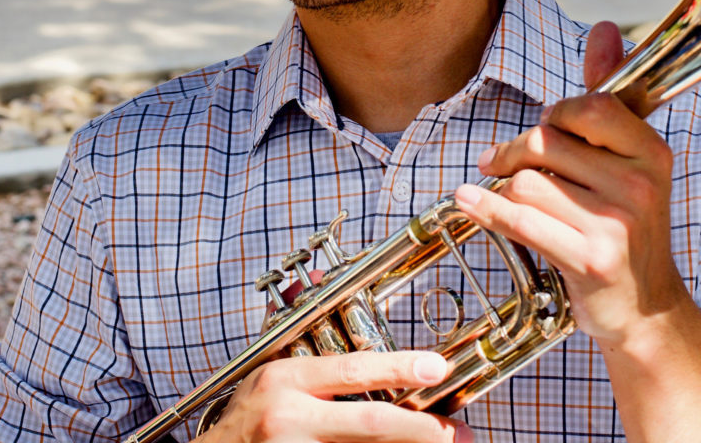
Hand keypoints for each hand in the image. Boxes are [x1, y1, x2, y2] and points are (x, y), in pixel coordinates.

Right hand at [199, 350, 472, 442]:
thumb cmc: (244, 416)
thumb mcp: (269, 370)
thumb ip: (302, 334)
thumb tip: (323, 273)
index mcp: (284, 379)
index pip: (351, 370)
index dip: (398, 368)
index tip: (436, 367)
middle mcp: (288, 417)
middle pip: (368, 421)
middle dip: (419, 427)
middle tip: (456, 431)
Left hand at [453, 21, 687, 345]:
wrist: (646, 305)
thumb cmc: (625, 221)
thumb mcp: (627, 156)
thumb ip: (609, 93)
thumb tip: (602, 29)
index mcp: (651, 150)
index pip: (589, 105)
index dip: (556, 115)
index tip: (544, 130)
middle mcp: (640, 183)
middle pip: (547, 142)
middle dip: (516, 150)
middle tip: (500, 161)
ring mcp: (617, 223)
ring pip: (527, 180)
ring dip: (504, 186)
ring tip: (504, 194)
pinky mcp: (590, 259)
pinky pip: (520, 219)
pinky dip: (486, 209)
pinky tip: (468, 202)